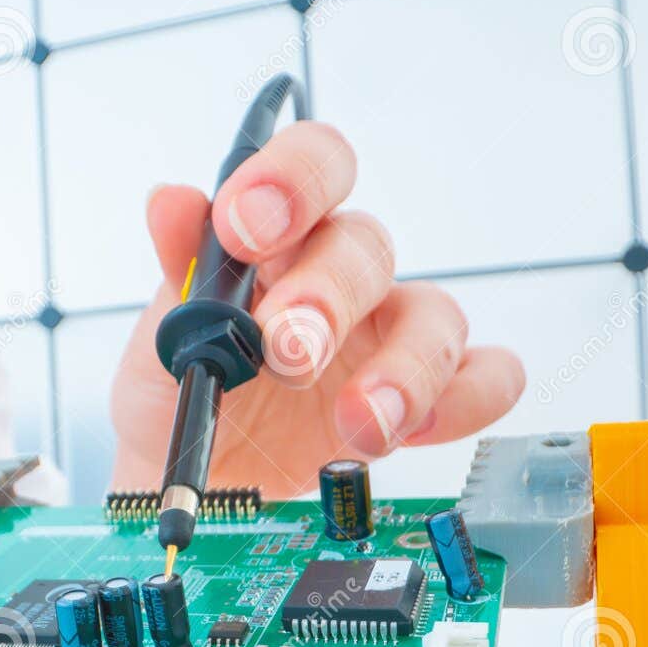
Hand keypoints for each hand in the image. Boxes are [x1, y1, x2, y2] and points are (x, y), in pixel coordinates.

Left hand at [110, 122, 523, 497]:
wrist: (192, 481)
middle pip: (368, 247)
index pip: (313, 165)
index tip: (247, 226)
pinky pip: (485, 377)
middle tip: (287, 351)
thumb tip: (170, 200)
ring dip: (402, 369)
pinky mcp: (423, 399)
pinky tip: (413, 431)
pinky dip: (464, 400)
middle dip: (328, 295)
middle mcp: (340, 276)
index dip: (293, 179)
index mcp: (278, 239)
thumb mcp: (161, 340)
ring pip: (436, 315)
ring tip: (356, 423)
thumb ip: (180, 273)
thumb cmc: (178, 397)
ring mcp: (388, 337)